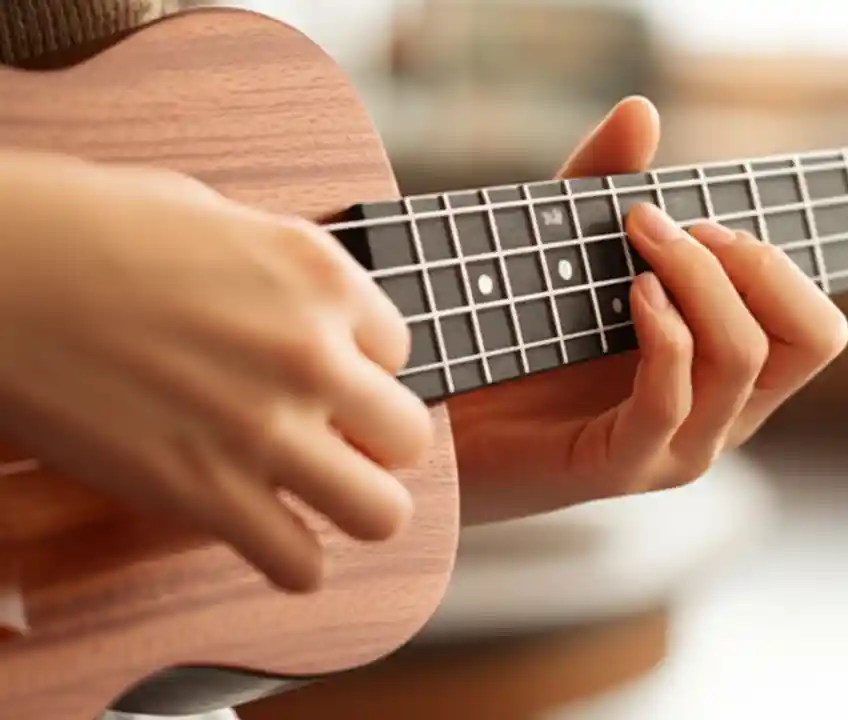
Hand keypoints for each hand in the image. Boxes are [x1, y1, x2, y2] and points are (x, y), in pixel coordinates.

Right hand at [0, 151, 432, 590]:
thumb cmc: (84, 227)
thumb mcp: (215, 216)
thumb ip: (281, 273)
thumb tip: (310, 311)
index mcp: (320, 276)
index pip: (399, 352)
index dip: (359, 371)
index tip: (320, 378)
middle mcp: (311, 352)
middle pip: (409, 437)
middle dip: (373, 445)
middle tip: (329, 443)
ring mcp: (265, 427)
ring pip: (382, 513)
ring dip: (354, 510)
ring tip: (317, 499)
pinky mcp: (206, 492)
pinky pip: (300, 564)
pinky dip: (291, 561)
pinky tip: (266, 537)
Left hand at [449, 97, 847, 523]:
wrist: (444, 421)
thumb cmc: (515, 339)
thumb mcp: (568, 250)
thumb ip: (604, 183)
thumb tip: (641, 110)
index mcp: (728, 373)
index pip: (816, 328)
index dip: (777, 264)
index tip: (705, 224)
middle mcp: (722, 416)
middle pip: (809, 338)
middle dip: (753, 262)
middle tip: (674, 230)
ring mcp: (677, 448)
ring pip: (743, 359)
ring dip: (699, 280)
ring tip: (640, 245)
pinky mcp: (621, 466)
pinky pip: (672, 398)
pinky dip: (663, 333)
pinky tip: (632, 294)